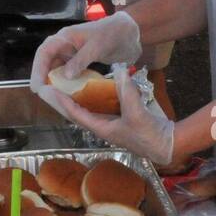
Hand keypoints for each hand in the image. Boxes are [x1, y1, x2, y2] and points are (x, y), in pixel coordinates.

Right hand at [30, 10, 141, 91]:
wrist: (130, 32)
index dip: (38, 69)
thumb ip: (81, 60)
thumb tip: (66, 76)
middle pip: (47, 62)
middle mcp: (65, 45)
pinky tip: (68, 95)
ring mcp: (72, 54)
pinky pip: (68, 73)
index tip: (38, 86)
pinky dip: (67, 83)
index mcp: (65, 37)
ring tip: (54, 98)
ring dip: (54, 82)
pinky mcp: (81, 62)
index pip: (44, 52)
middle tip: (44, 96)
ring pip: (57, 69)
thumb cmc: (113, 33)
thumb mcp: (97, 46)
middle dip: (43, 78)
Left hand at [39, 64, 176, 165]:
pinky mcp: (120, 119)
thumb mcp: (137, 113)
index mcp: (101, 128)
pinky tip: (93, 85)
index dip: (61, 102)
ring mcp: (110, 123)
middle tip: (51, 86)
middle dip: (63, 99)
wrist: (167, 144)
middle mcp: (102, 126)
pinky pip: (101, 106)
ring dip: (77, 97)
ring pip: (88, 108)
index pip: (75, 114)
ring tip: (66, 83)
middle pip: (76, 111)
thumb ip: (128, 93)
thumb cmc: (150, 135)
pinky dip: (94, 96)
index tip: (49, 90)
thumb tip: (120, 71)